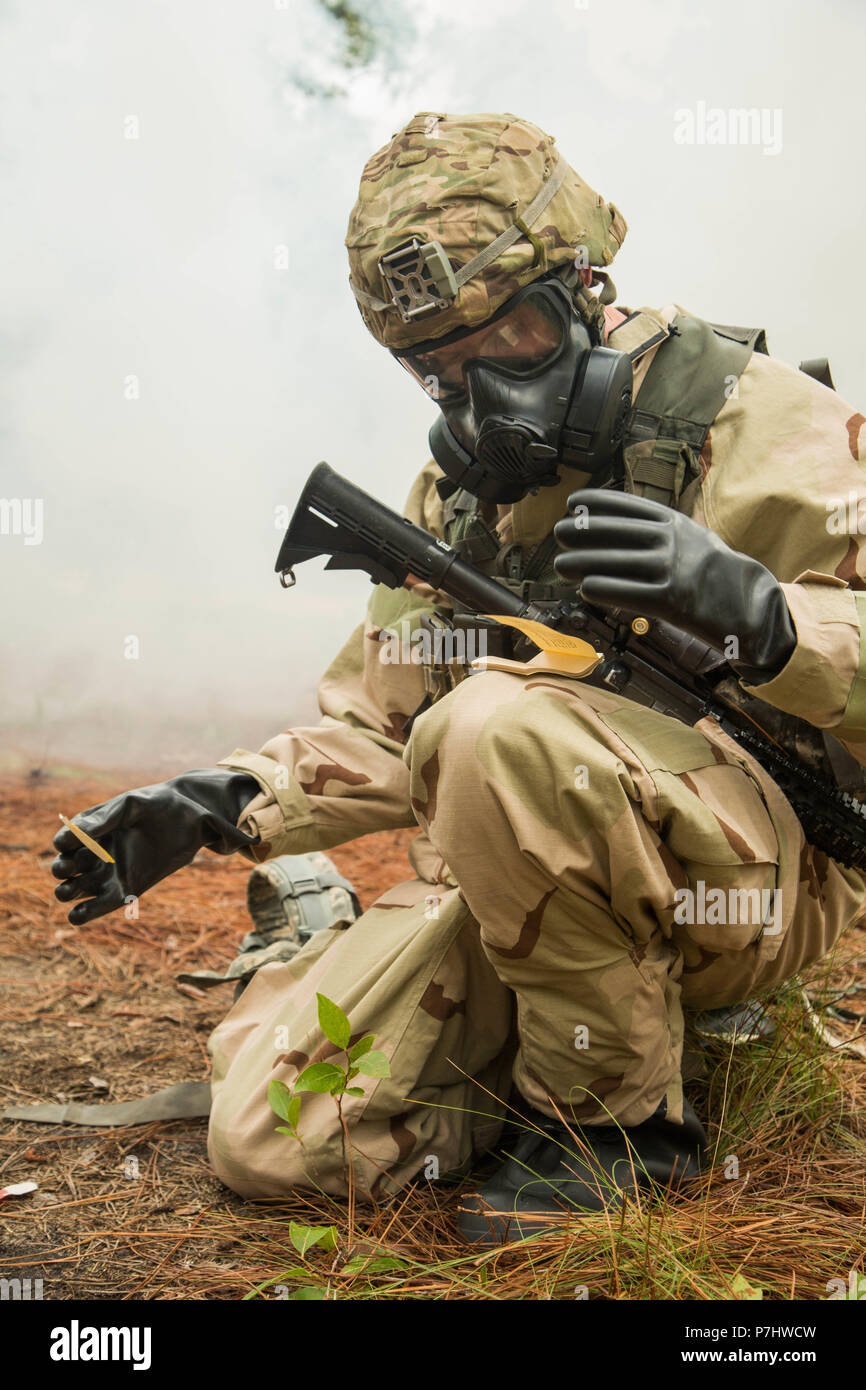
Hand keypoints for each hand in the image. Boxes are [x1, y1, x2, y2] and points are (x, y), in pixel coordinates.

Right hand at [51, 769, 259, 923]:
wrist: (192, 819)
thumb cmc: (159, 804)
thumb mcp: (129, 806)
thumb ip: (101, 821)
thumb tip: (66, 838)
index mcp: (91, 828)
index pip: (64, 841)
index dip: (63, 845)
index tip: (68, 845)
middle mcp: (96, 852)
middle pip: (64, 868)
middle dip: (61, 869)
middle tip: (70, 867)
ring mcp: (110, 873)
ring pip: (75, 890)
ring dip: (67, 893)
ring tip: (71, 890)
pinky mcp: (127, 890)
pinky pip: (98, 907)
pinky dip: (84, 914)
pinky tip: (78, 914)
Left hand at [553, 489, 795, 676]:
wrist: (749, 602)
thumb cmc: (715, 572)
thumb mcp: (692, 538)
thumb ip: (660, 530)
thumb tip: (617, 526)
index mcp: (675, 522)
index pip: (627, 506)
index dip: (596, 502)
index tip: (572, 502)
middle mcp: (671, 541)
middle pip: (613, 532)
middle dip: (580, 531)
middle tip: (559, 533)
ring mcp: (671, 569)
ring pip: (612, 563)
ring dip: (580, 563)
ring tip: (561, 566)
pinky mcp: (671, 600)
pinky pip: (626, 593)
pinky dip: (601, 589)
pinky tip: (585, 588)